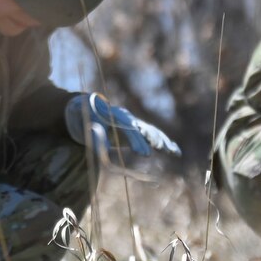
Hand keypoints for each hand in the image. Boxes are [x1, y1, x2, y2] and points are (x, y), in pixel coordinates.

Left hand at [65, 92, 181, 157]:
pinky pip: (153, 136)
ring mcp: (134, 123)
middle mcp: (127, 118)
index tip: (143, 153)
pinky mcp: (137, 130)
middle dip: (151, 139)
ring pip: (151, 131)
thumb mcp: (84, 125)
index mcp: (114, 115)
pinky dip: (165, 143)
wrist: (86, 108)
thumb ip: (95, 136)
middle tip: (159, 149)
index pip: (129, 128)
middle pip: (143, 128)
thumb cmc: (85, 118)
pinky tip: (176, 152)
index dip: (137, 140)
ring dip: (162, 141)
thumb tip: (107, 147)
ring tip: (172, 152)